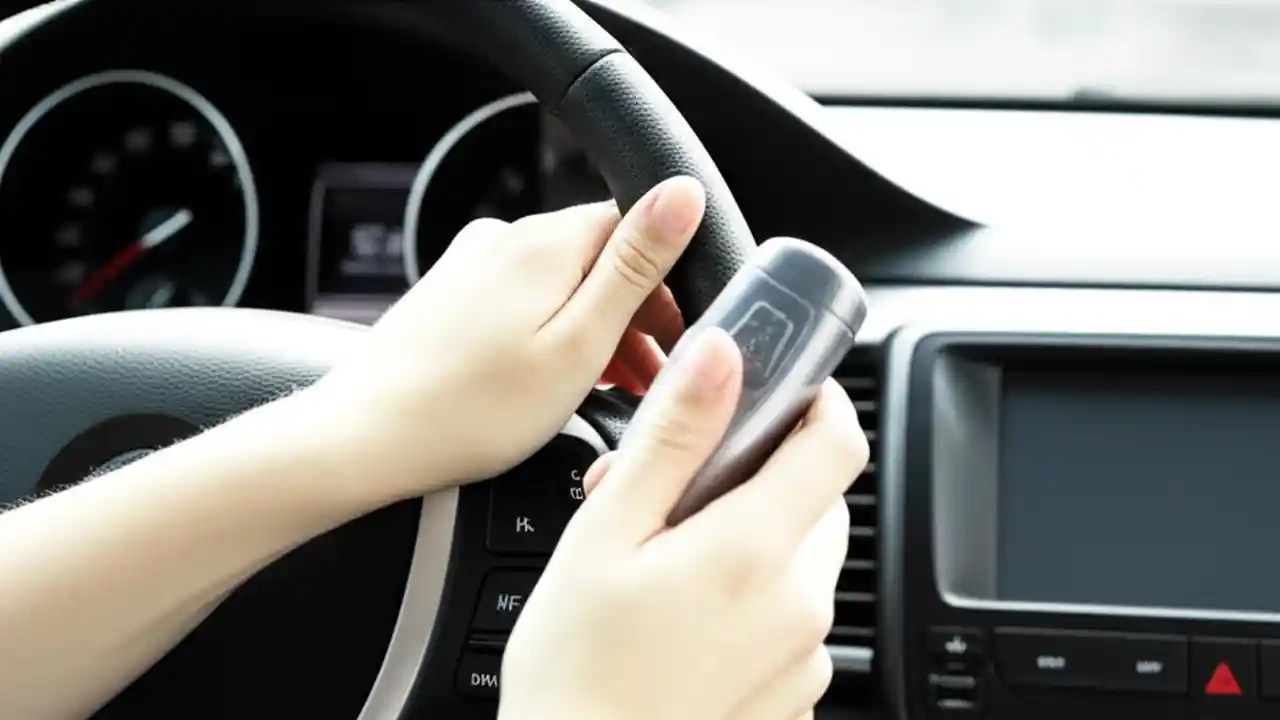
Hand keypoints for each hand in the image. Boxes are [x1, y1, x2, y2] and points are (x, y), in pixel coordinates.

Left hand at [312, 177, 702, 502]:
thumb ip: (635, 265)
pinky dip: (548, 336)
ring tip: (605, 392)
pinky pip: (520, 304)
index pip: (636, 228)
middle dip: (632, 315)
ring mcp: (471, 266)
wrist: (368, 439)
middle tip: (647, 381)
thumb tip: (682, 192)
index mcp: (545, 242)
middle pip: (597, 259)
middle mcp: (504, 239)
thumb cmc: (475, 408)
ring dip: (593, 331)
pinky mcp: (449, 296)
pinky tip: (550, 383)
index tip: (674, 340)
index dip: (666, 286)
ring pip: (559, 285)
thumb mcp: (580, 341)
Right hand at [500, 329, 868, 719]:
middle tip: (683, 495)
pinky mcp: (794, 699)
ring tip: (668, 568)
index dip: (817, 400)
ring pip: (803, 563)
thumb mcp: (606, 534)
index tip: (783, 390)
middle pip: (820, 502)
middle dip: (764, 479)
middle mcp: (800, 606)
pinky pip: (791, 624)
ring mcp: (803, 660)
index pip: (838, 442)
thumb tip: (720, 356)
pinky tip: (687, 624)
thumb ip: (673, 437)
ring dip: (754, 544)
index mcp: (756, 550)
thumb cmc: (576, 672)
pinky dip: (754, 605)